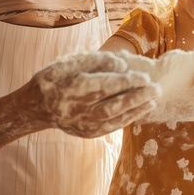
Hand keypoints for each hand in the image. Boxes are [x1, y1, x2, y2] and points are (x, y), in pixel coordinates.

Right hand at [34, 51, 158, 137]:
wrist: (37, 106)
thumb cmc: (57, 78)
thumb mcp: (71, 62)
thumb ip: (96, 61)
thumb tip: (123, 64)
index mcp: (72, 88)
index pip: (104, 86)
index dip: (126, 82)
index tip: (144, 76)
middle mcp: (77, 109)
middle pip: (111, 105)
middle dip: (136, 98)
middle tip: (156, 89)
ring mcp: (82, 124)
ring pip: (113, 119)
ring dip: (136, 110)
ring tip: (153, 100)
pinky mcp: (86, 133)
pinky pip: (110, 127)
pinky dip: (127, 119)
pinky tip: (141, 110)